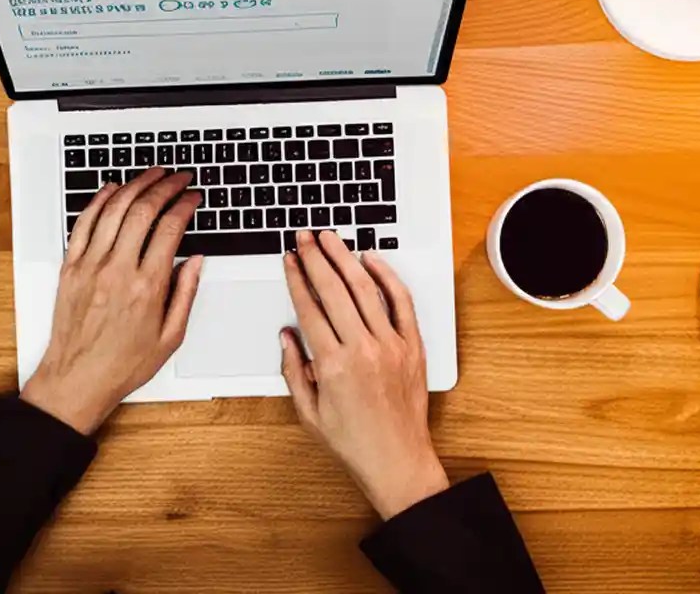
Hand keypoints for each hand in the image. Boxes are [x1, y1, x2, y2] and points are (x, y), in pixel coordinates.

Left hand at [20, 168, 203, 434]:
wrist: (77, 379)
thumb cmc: (122, 364)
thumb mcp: (171, 336)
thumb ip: (186, 294)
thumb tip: (197, 261)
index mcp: (147, 287)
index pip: (170, 228)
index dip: (185, 205)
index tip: (193, 197)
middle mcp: (117, 271)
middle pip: (143, 210)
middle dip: (165, 186)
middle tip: (178, 178)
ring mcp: (90, 266)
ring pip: (114, 209)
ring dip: (135, 185)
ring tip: (151, 175)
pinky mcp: (70, 268)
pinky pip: (84, 223)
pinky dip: (99, 200)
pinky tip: (112, 189)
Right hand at [280, 230, 447, 519]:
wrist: (397, 461)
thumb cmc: (353, 442)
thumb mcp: (308, 412)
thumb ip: (293, 370)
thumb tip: (286, 335)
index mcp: (333, 365)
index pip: (309, 308)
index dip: (296, 279)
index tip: (288, 260)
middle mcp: (363, 349)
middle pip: (334, 290)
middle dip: (315, 258)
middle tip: (304, 237)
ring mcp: (391, 345)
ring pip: (365, 289)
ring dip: (345, 258)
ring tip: (331, 239)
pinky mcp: (413, 346)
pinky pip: (401, 302)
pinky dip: (387, 277)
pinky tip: (372, 261)